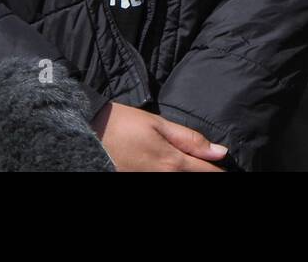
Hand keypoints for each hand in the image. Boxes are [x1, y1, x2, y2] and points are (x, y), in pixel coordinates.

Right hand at [91, 101, 228, 171]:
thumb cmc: (122, 124)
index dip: (218, 170)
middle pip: (193, 180)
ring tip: (187, 162)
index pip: (208, 174)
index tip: (223, 166)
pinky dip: (168, 173)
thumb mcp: (158, 124)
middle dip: (202, 172)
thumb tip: (221, 152)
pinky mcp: (133, 182)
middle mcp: (160, 179)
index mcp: (171, 163)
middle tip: (203, 162)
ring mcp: (145, 183)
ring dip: (185, 172)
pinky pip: (159, 182)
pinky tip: (167, 166)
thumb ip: (190, 140)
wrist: (84, 135)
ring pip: (177, 182)